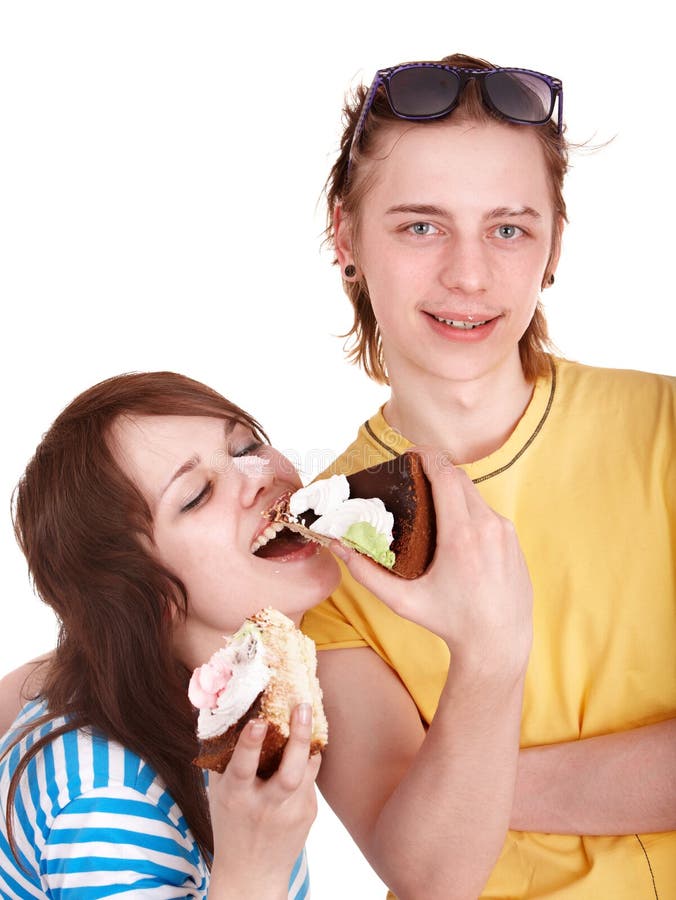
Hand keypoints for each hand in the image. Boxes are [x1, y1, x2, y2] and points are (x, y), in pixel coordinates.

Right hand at [207, 704, 320, 899]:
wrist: (252, 874)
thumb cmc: (230, 824)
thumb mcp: (218, 794)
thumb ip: (223, 758)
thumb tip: (224, 712)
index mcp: (237, 798)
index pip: (243, 768)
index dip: (250, 744)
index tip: (259, 721)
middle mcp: (265, 806)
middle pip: (289, 773)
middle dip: (298, 737)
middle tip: (302, 706)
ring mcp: (291, 811)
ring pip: (306, 770)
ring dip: (307, 742)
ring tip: (306, 714)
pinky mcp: (309, 813)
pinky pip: (310, 777)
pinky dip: (306, 759)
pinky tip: (302, 746)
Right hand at [331, 448, 532, 677]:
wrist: (499, 644)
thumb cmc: (449, 623)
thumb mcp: (403, 601)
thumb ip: (366, 573)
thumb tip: (339, 546)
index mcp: (461, 537)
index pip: (446, 476)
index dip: (428, 456)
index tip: (411, 453)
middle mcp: (488, 528)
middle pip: (460, 479)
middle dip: (436, 470)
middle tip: (412, 475)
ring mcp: (505, 533)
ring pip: (475, 495)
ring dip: (453, 492)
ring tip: (430, 503)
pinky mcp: (514, 540)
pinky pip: (488, 513)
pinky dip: (468, 511)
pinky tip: (453, 528)